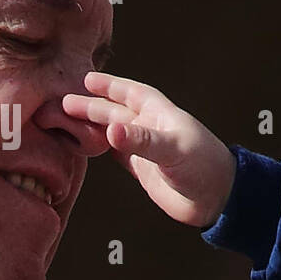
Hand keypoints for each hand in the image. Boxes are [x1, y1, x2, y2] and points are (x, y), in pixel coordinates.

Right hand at [63, 70, 235, 227]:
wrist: (216, 199)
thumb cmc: (203, 166)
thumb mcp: (173, 149)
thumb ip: (141, 140)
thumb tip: (110, 129)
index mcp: (160, 114)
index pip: (131, 93)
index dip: (110, 85)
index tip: (88, 79)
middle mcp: (150, 128)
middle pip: (114, 112)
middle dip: (91, 106)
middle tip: (64, 102)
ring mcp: (144, 149)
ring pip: (111, 131)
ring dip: (91, 125)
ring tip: (66, 121)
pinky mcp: (141, 168)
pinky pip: (114, 152)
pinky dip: (98, 147)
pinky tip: (84, 144)